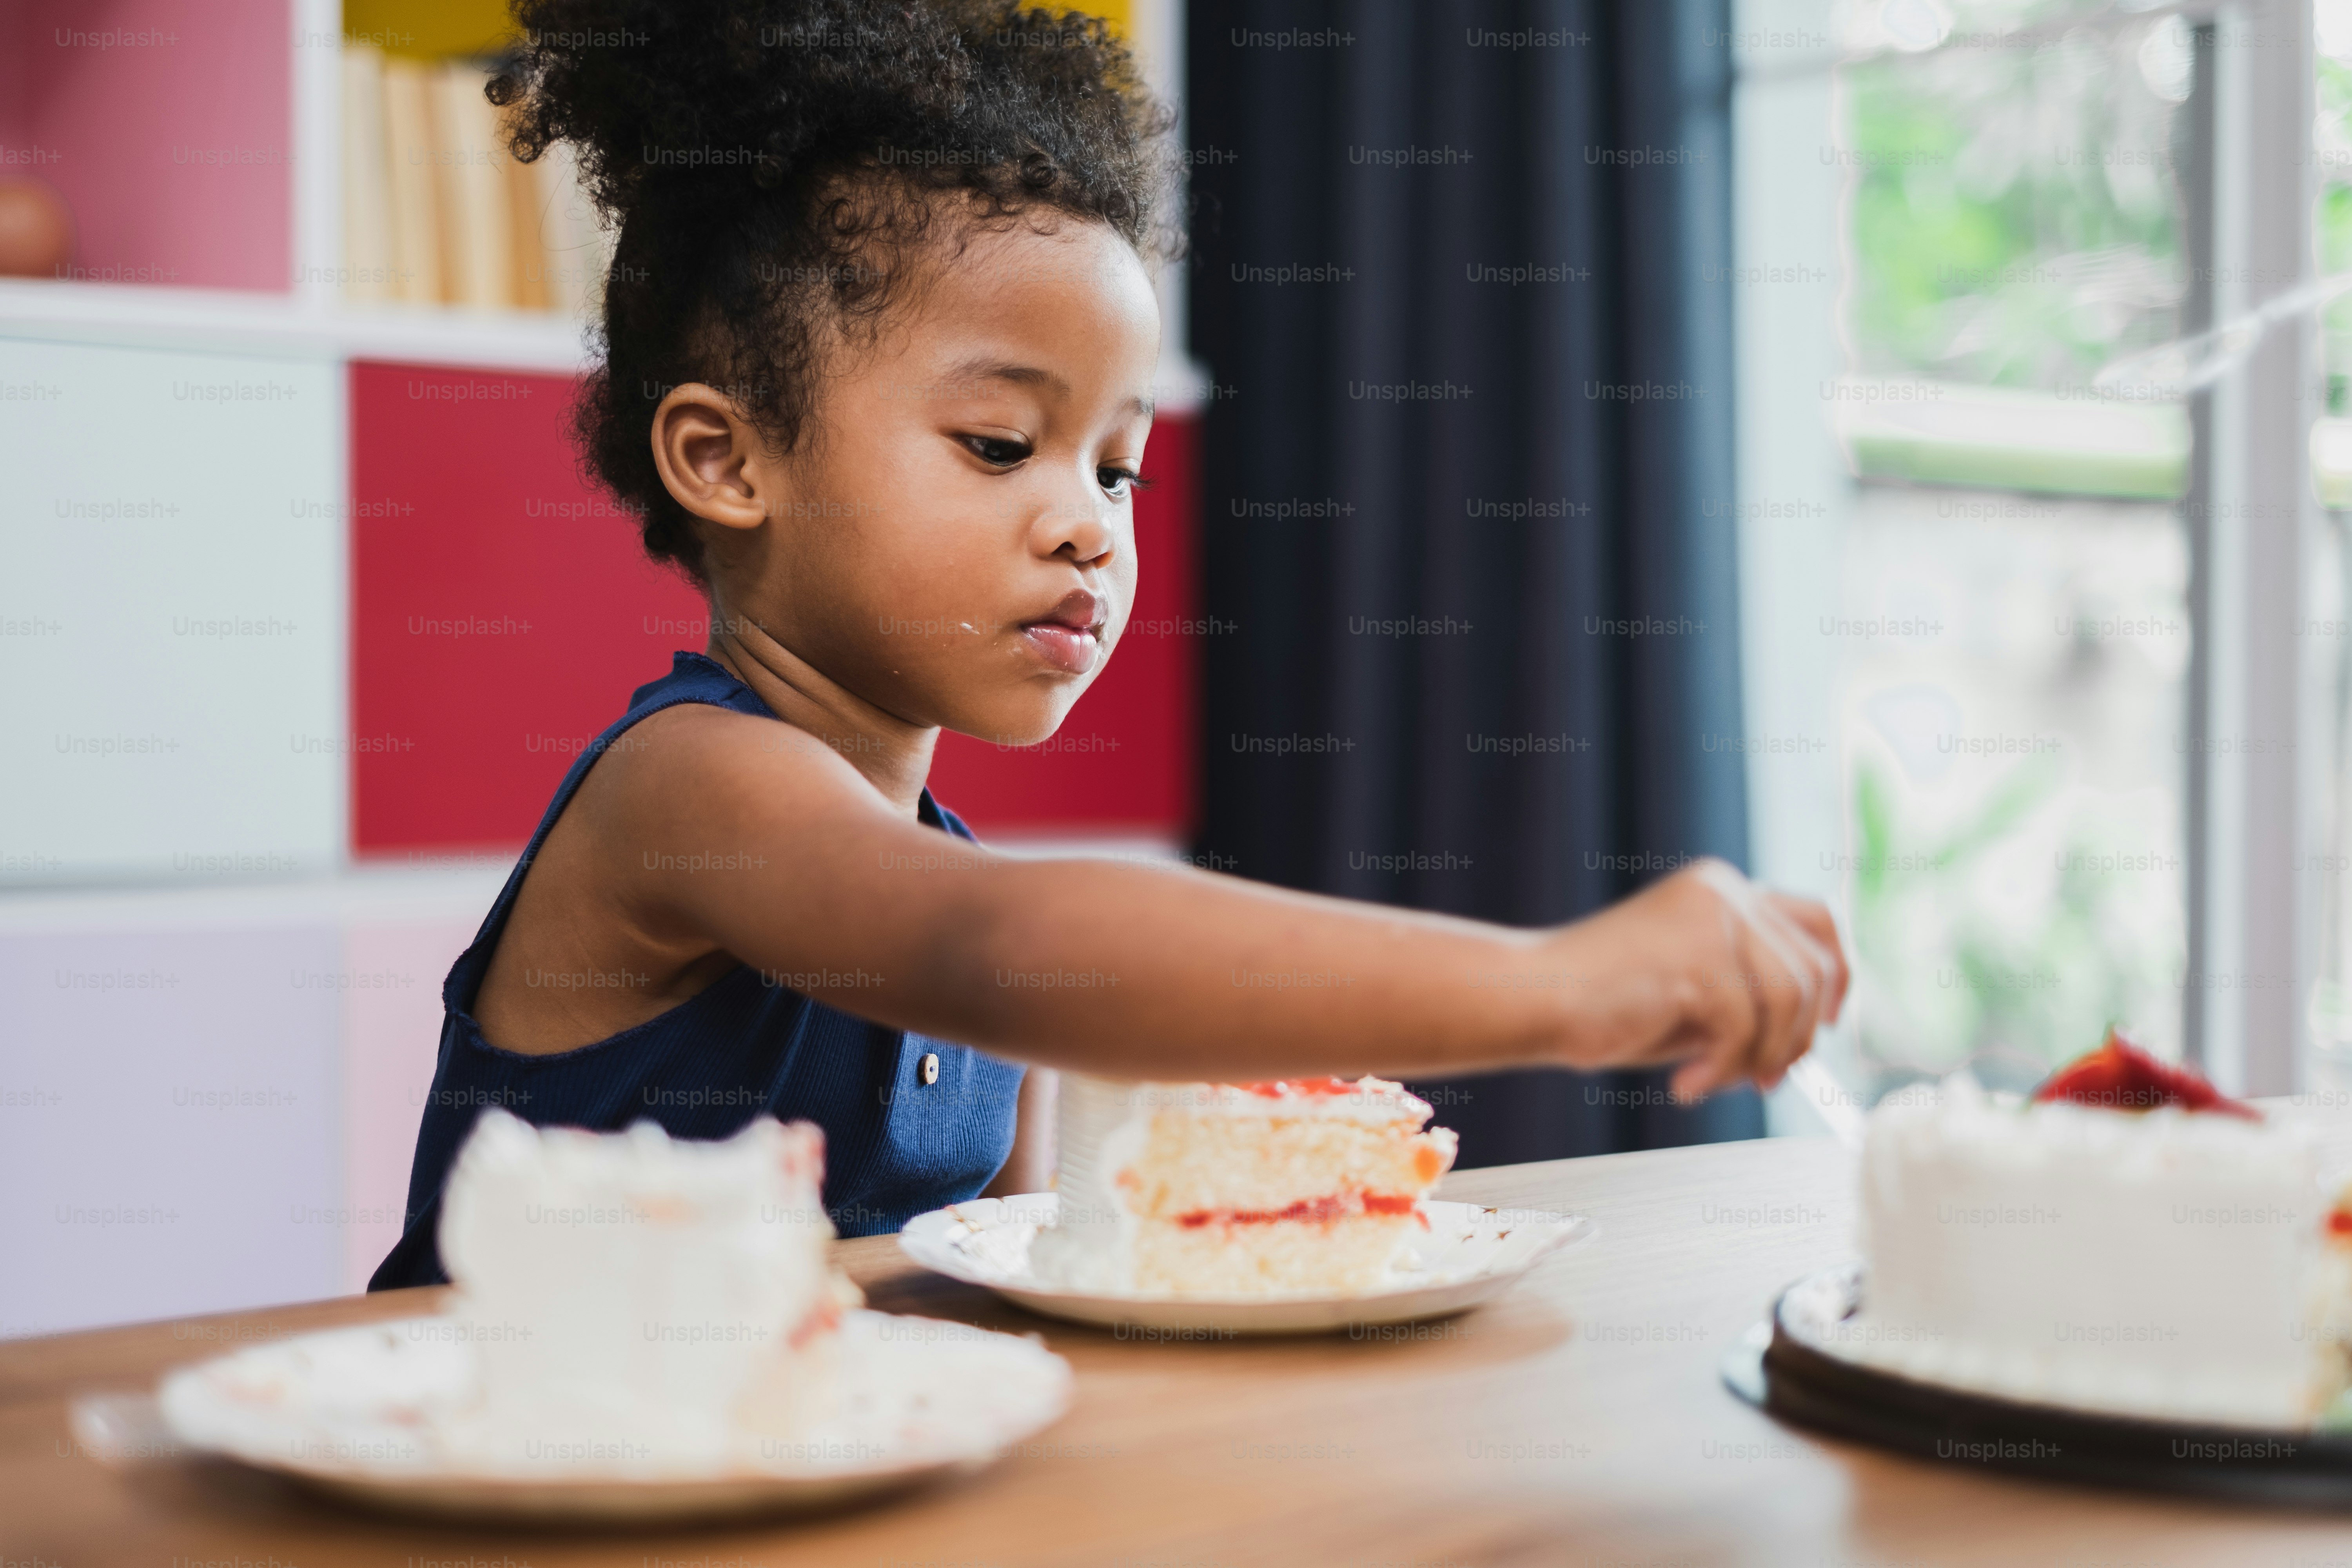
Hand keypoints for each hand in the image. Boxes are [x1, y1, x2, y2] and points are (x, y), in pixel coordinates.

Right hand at [1554, 858, 1848, 1097]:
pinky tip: (1682, 1085)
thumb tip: (1814, 1030)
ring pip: (1789, 1000)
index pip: (1816, 921)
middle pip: (1814, 968)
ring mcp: (1711, 918)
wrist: (1533, 998)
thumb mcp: (1695, 991)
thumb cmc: (1604, 1004)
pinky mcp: (1696, 956)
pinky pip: (1744, 1028)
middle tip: (1763, 1081)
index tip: (1827, 1025)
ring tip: (1711, 1081)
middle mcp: (1724, 891)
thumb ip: (1748, 992)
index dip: (1837, 977)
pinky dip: (1719, 1070)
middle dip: (1799, 1037)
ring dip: (1762, 1057)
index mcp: (1721, 891)